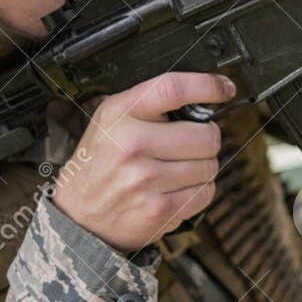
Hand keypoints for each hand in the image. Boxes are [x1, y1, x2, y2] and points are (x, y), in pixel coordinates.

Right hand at [52, 71, 233, 252]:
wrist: (78, 215)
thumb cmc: (100, 164)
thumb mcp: (111, 120)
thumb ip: (151, 105)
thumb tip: (205, 99)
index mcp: (120, 114)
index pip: (173, 89)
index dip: (207, 86)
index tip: (224, 89)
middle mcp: (132, 144)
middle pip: (206, 135)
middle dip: (206, 139)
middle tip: (189, 145)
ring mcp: (145, 179)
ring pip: (209, 166)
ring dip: (202, 168)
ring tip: (176, 170)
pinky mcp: (158, 208)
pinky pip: (205, 193)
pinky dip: (198, 191)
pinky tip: (176, 189)